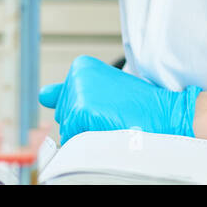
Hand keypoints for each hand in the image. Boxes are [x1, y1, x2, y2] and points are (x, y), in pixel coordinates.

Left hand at [37, 56, 201, 144]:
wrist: (164, 113)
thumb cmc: (138, 104)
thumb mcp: (103, 90)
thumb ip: (69, 92)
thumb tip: (42, 95)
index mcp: (81, 66)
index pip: (64, 102)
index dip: (86, 111)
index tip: (108, 104)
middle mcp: (77, 75)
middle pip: (63, 116)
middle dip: (84, 122)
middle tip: (112, 113)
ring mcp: (78, 92)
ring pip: (67, 129)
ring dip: (87, 132)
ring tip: (111, 120)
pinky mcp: (82, 111)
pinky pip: (74, 138)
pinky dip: (90, 140)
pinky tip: (109, 127)